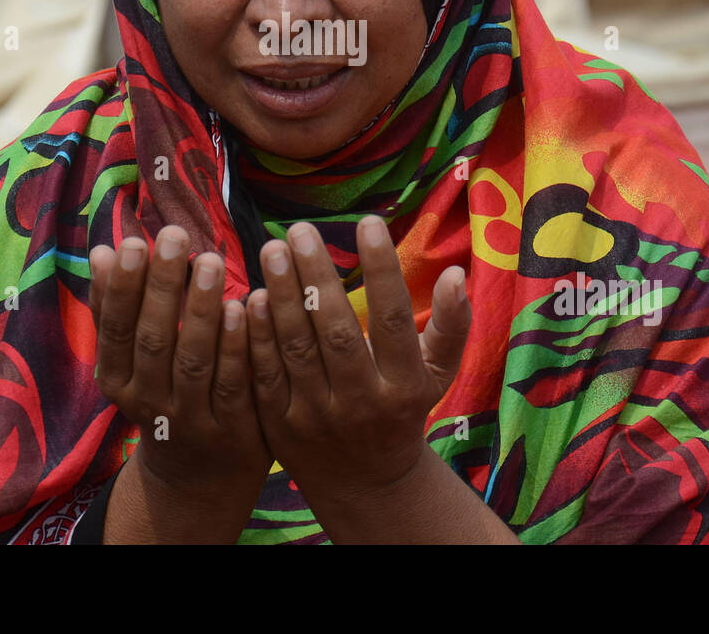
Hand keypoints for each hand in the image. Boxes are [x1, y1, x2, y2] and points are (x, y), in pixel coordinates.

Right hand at [89, 227, 272, 500]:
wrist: (197, 478)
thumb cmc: (162, 395)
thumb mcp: (129, 360)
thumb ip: (116, 307)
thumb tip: (99, 251)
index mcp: (117, 379)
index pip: (115, 329)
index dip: (121, 288)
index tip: (132, 242)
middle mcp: (148, 401)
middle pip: (153, 340)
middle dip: (162, 286)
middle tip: (174, 235)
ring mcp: (190, 419)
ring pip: (194, 361)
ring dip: (201, 309)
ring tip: (211, 260)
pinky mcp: (232, 429)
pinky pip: (233, 382)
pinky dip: (236, 345)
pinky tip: (244, 305)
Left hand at [244, 215, 471, 506]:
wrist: (365, 486)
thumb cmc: (404, 411)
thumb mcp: (437, 374)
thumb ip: (451, 324)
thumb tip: (456, 273)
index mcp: (404, 386)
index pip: (393, 319)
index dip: (382, 270)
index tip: (368, 221)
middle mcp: (361, 402)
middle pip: (336, 333)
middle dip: (316, 277)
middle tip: (299, 229)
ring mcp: (317, 416)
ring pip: (296, 349)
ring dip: (281, 295)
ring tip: (272, 247)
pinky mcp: (280, 425)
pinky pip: (265, 373)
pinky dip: (257, 335)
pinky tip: (251, 295)